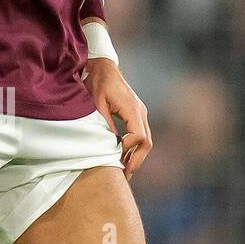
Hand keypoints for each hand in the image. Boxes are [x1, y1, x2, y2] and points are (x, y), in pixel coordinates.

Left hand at [83, 58, 151, 180]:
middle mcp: (141, 112)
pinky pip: (141, 135)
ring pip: (146, 140)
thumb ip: (104, 125)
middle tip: (125, 176)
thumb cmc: (98, 84)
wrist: (103, 68)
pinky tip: (124, 158)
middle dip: (137, 160)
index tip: (116, 157)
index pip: (140, 137)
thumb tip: (109, 146)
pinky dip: (135, 148)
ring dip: (137, 156)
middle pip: (147, 142)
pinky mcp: (137, 115)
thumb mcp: (97, 105)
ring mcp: (141, 113)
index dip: (129, 150)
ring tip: (125, 171)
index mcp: (132, 109)